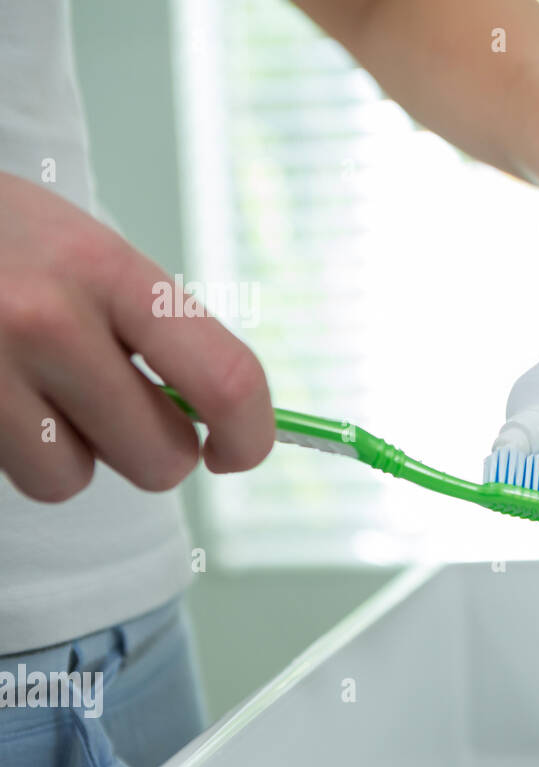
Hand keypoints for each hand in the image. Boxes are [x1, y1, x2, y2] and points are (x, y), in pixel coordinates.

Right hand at [0, 172, 274, 501]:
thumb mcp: (83, 250)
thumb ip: (152, 326)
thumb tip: (221, 419)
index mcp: (102, 267)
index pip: (223, 379)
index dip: (250, 434)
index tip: (236, 449)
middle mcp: (44, 319)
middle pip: (158, 457)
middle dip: (152, 449)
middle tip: (119, 408)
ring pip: (70, 479)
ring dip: (67, 452)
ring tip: (35, 388)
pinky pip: (12, 473)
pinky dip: (12, 449)